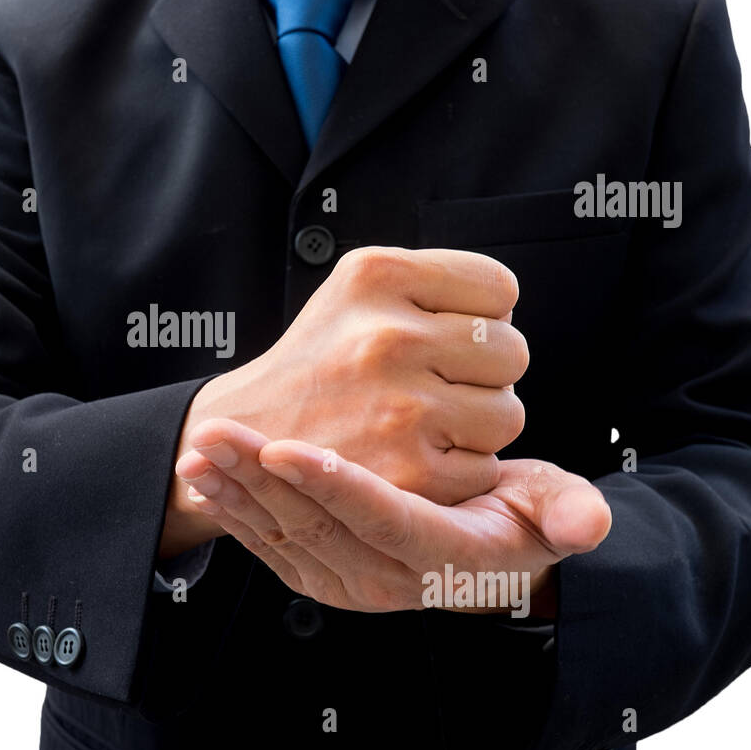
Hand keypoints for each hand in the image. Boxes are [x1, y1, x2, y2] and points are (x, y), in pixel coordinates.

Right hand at [160, 247, 529, 556]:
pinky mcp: (405, 473)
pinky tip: (411, 460)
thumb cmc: (317, 366)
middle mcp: (386, 336)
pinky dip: (455, 473)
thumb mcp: (356, 292)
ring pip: (506, 415)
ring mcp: (397, 408)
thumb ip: (432, 286)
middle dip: (480, 374)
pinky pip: (483, 469)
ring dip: (474, 428)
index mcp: (375, 275)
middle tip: (429, 385)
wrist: (240, 438)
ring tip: (419, 423)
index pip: (499, 289)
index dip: (479, 317)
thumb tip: (504, 314)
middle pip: (510, 351)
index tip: (442, 336)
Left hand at [174, 418, 610, 615]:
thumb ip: (565, 511)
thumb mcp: (550, 511)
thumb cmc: (512, 520)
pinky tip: (206, 477)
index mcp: (441, 557)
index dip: (336, 485)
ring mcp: (346, 579)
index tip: (288, 447)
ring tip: (201, 447)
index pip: (382, 519)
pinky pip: (266, 544)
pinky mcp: (317, 572)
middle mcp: (388, 578)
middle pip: (316, 525)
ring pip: (282, 533)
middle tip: (216, 432)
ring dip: (236, 490)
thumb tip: (588, 523)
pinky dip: (232, 511)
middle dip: (260, 478)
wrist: (483, 558)